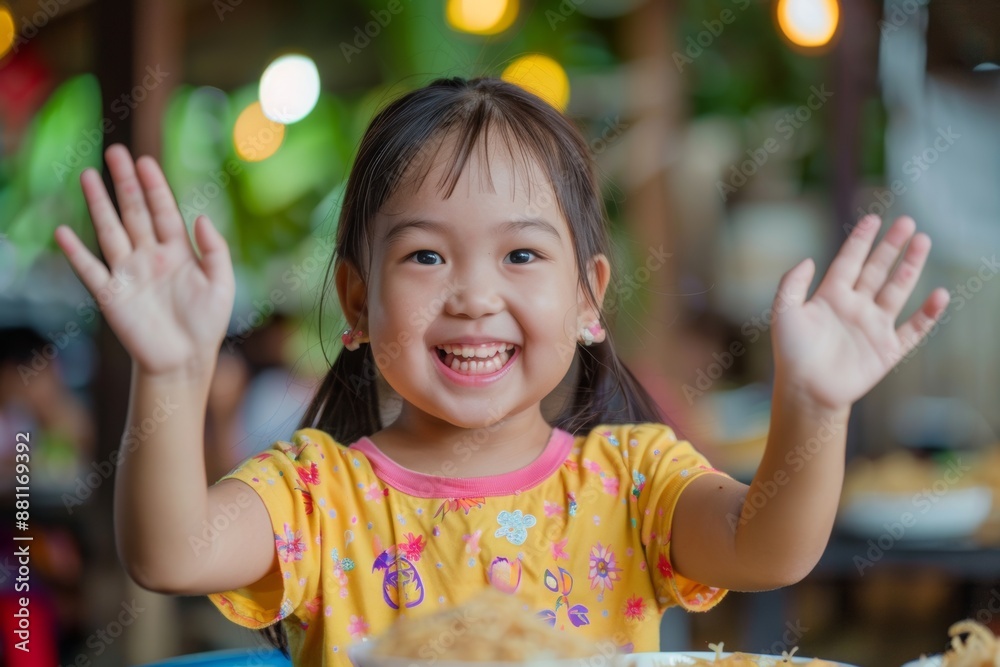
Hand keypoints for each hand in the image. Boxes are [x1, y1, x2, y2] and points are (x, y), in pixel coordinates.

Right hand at [55, 145, 234, 378]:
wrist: (185, 361)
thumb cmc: (207, 324)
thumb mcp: (222, 285)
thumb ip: (215, 250)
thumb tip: (200, 217)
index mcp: (178, 252)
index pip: (163, 211)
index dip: (154, 186)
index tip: (145, 160)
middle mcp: (150, 257)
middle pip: (134, 212)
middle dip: (125, 183)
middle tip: (115, 152)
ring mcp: (129, 273)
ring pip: (110, 231)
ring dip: (99, 204)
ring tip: (89, 175)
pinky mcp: (111, 295)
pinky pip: (90, 269)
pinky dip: (76, 252)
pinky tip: (64, 231)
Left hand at [770, 215, 949, 410]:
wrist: (806, 390)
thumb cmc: (792, 353)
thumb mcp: (784, 313)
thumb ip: (792, 284)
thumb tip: (809, 259)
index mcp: (830, 296)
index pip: (849, 261)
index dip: (861, 240)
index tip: (873, 218)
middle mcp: (854, 307)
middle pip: (877, 270)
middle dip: (891, 246)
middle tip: (906, 222)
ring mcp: (873, 326)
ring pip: (896, 290)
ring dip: (910, 267)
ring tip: (923, 241)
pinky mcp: (887, 349)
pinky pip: (913, 329)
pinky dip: (927, 313)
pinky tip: (939, 294)